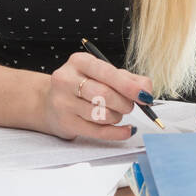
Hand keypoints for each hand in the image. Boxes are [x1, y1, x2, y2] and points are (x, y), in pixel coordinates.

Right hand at [38, 50, 152, 141]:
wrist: (50, 102)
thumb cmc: (82, 86)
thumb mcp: (103, 74)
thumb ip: (129, 79)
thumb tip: (146, 90)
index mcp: (79, 61)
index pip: (107, 72)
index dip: (129, 86)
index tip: (144, 96)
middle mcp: (67, 79)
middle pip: (104, 94)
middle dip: (124, 103)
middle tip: (129, 106)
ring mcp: (63, 102)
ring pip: (101, 114)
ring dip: (117, 117)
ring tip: (116, 113)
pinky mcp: (66, 122)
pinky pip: (98, 131)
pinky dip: (117, 133)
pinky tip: (125, 130)